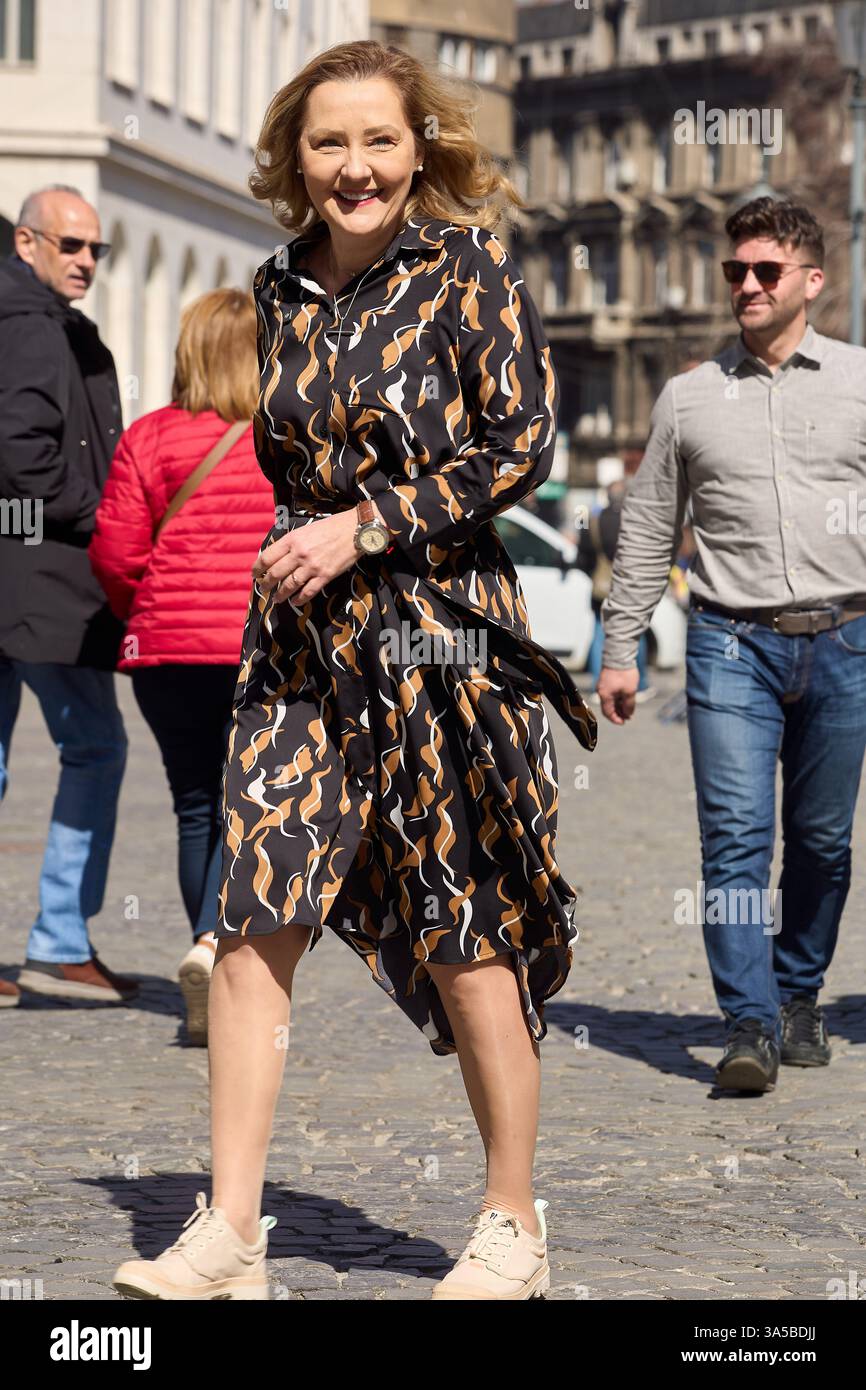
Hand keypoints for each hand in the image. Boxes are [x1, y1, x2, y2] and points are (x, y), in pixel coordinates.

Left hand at [251, 502, 387, 604]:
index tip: (254, 574)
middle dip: (266, 584)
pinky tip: (295, 602)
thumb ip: (291, 542)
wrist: (355, 530)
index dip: (258, 567)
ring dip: (280, 594)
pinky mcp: (325, 575)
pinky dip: (300, 599)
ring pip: (289, 585)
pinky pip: (308, 591)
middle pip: (275, 573)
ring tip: (276, 599)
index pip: (267, 556)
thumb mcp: (305, 529)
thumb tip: (278, 556)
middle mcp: (299, 553)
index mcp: (292, 540)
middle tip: (263, 588)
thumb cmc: (330, 527)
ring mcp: (312, 566)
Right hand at [596, 666, 639, 724]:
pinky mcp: (606, 681)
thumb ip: (629, 705)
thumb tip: (628, 714)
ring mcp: (603, 686)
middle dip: (618, 713)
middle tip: (628, 716)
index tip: (624, 722)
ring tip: (628, 708)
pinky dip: (617, 698)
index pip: (608, 713)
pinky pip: (610, 694)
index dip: (616, 719)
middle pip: (608, 708)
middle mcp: (601, 692)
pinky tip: (625, 699)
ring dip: (619, 706)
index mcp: (605, 696)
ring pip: (610, 701)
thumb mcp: (630, 692)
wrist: (619, 655)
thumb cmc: (624, 673)